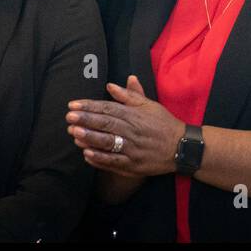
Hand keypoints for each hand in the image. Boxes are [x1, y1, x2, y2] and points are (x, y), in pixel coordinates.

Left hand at [67, 75, 185, 177]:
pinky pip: (114, 162)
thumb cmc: (163, 124)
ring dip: (90, 138)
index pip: (109, 108)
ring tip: (74, 133)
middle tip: (69, 116)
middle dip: (86, 119)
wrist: (181, 147)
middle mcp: (133, 131)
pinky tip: (87, 154)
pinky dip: (100, 158)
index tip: (74, 105)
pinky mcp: (133, 165)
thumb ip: (130, 95)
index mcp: (135, 114)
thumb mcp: (150, 105)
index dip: (90, 106)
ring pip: (108, 142)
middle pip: (106, 123)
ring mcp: (133, 149)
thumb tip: (111, 85)